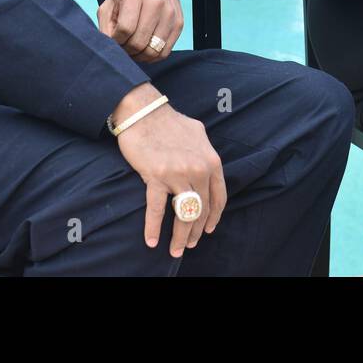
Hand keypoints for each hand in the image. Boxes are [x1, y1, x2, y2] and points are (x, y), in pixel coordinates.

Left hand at [97, 0, 182, 62]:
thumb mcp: (110, 3)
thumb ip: (104, 26)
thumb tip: (110, 47)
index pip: (125, 29)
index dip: (117, 40)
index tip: (115, 38)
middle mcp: (155, 2)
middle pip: (139, 42)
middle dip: (127, 50)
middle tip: (123, 47)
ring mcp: (170, 13)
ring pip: (153, 50)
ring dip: (139, 56)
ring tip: (133, 50)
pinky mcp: (179, 24)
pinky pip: (165, 52)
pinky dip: (152, 57)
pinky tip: (145, 49)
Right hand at [111, 84, 226, 256]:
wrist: (144, 111)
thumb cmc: (169, 121)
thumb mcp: (198, 134)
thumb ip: (206, 154)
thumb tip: (208, 167)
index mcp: (212, 161)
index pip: (218, 198)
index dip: (214, 217)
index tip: (209, 229)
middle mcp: (199, 169)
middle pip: (202, 210)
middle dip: (197, 232)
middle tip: (191, 245)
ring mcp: (178, 174)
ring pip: (184, 214)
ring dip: (181, 237)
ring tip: (176, 251)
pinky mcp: (156, 176)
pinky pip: (157, 209)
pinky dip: (153, 227)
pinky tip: (152, 241)